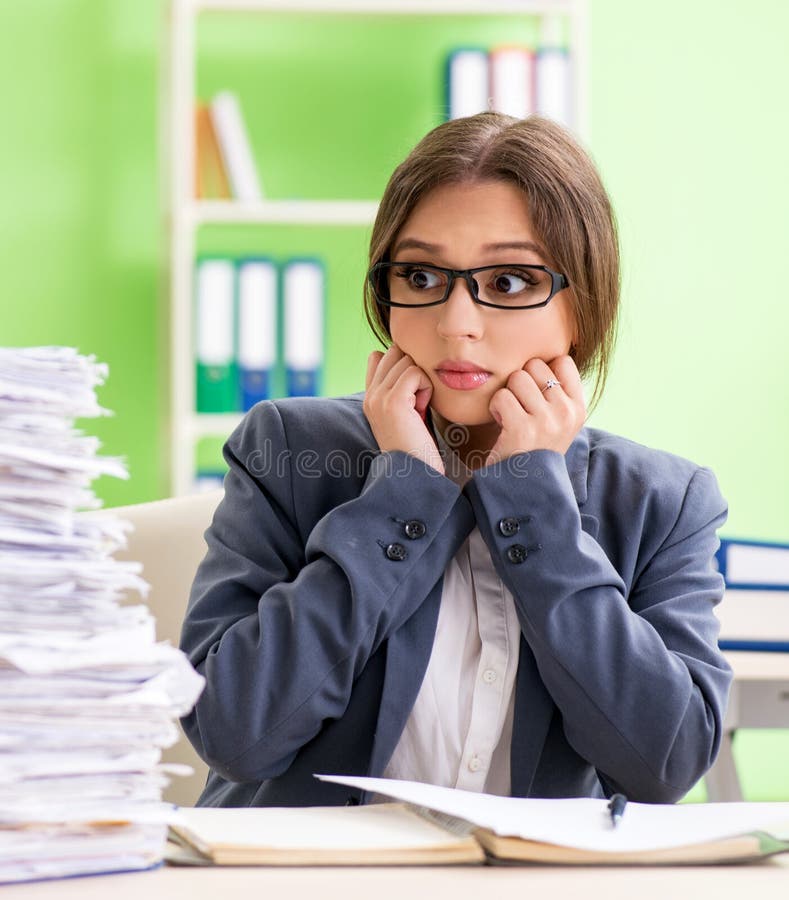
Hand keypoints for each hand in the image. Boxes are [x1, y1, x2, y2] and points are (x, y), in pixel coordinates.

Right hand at [364, 346, 443, 474]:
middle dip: (414, 370)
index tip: (413, 390)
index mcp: (370, 398)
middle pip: (395, 353)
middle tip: (419, 401)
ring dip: (422, 380)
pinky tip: (423, 408)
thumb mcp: (407, 412)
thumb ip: (401, 387)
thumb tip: (396, 356)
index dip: (400, 364)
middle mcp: (370, 396)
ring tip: (420, 407)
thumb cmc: (419, 444)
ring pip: (406, 361)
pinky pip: (415, 372)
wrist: (417, 472)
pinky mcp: (392, 401)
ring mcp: (378, 397)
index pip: (377, 357)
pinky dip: (426, 387)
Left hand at [486, 355, 585, 464]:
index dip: (540, 372)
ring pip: (517, 378)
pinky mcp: (523, 429)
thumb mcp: (556, 422)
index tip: (534, 396)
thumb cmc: (532, 450)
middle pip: (534, 365)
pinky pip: (501, 396)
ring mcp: (547, 421)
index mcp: (578, 408)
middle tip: (519, 410)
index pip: (562, 360)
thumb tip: (545, 354)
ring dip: (506, 396)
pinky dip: (495, 409)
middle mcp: (567, 413)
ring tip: (510, 418)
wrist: (522, 489)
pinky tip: (502, 425)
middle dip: (520, 383)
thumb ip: (555, 392)